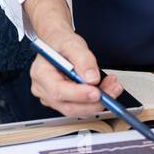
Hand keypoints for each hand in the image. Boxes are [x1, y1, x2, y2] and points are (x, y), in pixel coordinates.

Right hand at [24, 0, 122, 117]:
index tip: (96, 92)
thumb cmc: (60, 43)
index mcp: (41, 73)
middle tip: (112, 90)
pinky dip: (95, 102)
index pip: (58, 91)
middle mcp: (44, 90)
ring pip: (78, 110)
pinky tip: (105, 89)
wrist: (58, 43)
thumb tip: (92, 79)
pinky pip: (81, 108)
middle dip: (94, 102)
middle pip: (69, 107)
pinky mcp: (64, 102)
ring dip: (98, 102)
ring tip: (112, 86)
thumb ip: (83, 60)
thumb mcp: (72, 44)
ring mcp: (52, 99)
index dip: (79, 95)